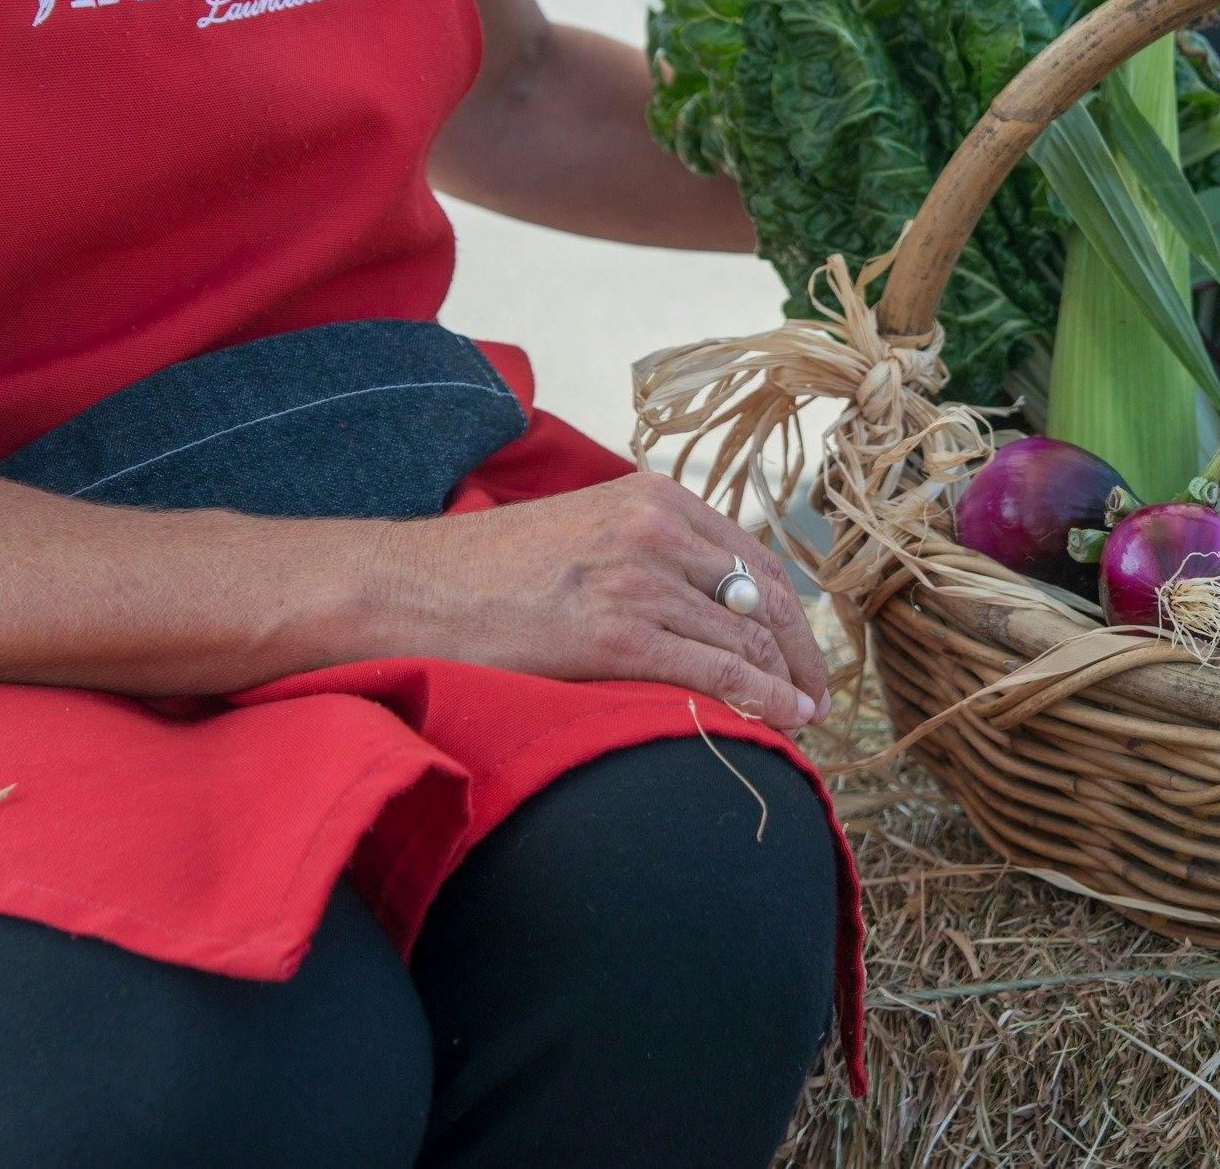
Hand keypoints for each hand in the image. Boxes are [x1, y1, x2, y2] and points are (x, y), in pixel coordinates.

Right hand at [384, 473, 830, 730]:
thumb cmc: (481, 572)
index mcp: (653, 497)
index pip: (753, 557)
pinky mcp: (616, 634)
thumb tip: (699, 601)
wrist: (403, 589)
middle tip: (816, 694)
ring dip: (787, 684)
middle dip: (800, 651)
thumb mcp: (581, 530)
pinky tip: (785, 722)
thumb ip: (643, 549)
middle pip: (766, 595)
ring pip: (747, 636)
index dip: (789, 611)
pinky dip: (763, 699)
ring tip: (802, 720)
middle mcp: (657, 528)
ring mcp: (638, 579)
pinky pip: (717, 670)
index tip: (802, 651)